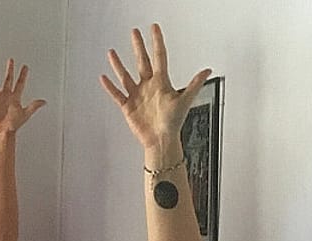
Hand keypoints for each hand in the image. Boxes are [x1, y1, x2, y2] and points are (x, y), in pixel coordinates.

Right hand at [0, 60, 45, 134]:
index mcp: (15, 97)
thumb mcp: (26, 114)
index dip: (23, 75)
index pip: (20, 83)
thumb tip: (44, 102)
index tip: (25, 67)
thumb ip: (34, 106)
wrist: (4, 132)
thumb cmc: (14, 125)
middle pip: (8, 79)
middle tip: (10, 60)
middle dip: (9, 70)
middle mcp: (6, 96)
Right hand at [100, 25, 211, 152]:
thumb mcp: (185, 100)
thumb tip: (207, 70)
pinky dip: (110, 86)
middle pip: (142, 61)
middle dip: (138, 46)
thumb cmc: (173, 122)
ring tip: (112, 52)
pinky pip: (117, 94)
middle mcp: (148, 86)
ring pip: (125, 76)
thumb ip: (194, 84)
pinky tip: (104, 78)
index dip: (156, 42)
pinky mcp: (128, 106)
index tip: (154, 28)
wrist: (161, 140)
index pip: (159, 56)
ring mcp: (137, 95)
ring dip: (119, 64)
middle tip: (134, 33)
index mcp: (162, 82)